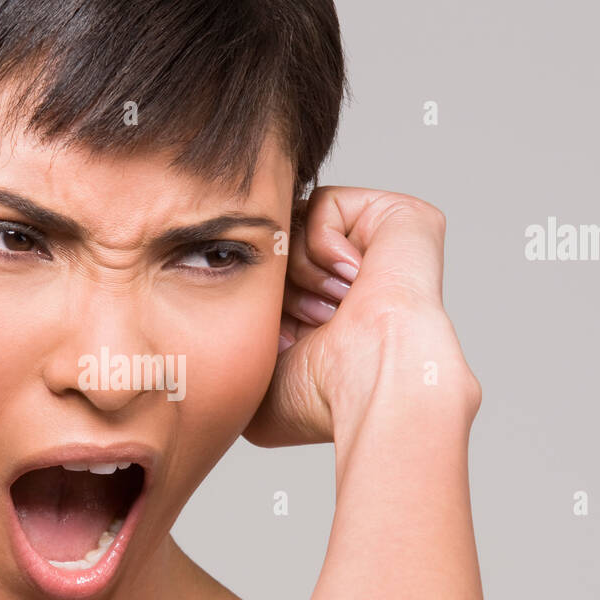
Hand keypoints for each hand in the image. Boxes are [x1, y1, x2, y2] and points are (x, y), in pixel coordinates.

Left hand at [244, 186, 475, 447]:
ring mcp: (379, 245)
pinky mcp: (398, 216)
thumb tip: (201, 335)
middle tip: (311, 321)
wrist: (371, 384)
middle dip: (282, 283)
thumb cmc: (320, 397)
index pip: (268, 275)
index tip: (283, 338)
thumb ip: (232, 342)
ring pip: (298, 221)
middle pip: (280, 243)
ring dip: (302, 269)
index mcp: (329, 311)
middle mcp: (354, 277)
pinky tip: (352, 281)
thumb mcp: (256, 376)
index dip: (262, 301)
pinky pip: (324, 202)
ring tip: (335, 309)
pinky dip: (322, 243)